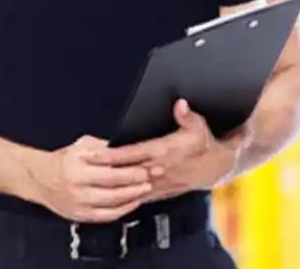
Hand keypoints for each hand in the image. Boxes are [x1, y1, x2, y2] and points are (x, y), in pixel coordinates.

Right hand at [17, 136, 153, 223]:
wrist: (40, 179)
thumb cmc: (63, 161)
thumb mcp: (81, 145)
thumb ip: (104, 147)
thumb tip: (127, 148)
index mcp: (78, 163)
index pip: (110, 163)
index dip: (131, 164)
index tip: (146, 162)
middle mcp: (78, 183)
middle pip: (114, 183)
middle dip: (136, 180)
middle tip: (151, 175)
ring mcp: (79, 201)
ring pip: (113, 201)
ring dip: (133, 195)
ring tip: (145, 189)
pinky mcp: (81, 215)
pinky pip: (107, 215)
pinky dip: (123, 210)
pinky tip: (133, 202)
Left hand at [93, 100, 249, 201]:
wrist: (218, 168)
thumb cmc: (205, 145)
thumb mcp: (199, 127)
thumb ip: (187, 116)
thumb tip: (180, 104)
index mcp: (163, 152)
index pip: (131, 153)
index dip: (112, 154)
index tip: (93, 153)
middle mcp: (158, 169)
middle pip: (124, 171)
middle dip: (103, 170)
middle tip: (81, 167)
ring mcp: (159, 183)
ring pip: (128, 185)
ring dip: (109, 183)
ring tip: (87, 180)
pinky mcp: (161, 191)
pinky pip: (138, 196)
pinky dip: (122, 195)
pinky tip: (107, 194)